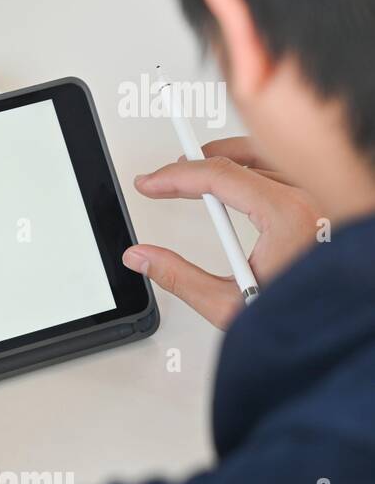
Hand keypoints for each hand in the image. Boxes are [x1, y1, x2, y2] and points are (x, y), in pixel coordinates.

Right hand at [124, 136, 321, 329]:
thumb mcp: (228, 304)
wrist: (341, 327)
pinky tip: (239, 184)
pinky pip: (286, 172)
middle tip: (168, 175)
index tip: (151, 184)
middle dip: (197, 161)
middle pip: (243, 156)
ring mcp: (320, 201)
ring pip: (268, 157)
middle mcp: (309, 200)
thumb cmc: (301, 318)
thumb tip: (142, 257)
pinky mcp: (325, 209)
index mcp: (288, 215)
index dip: (175, 176)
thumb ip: (177, 277)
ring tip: (199, 174)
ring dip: (229, 161)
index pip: (220, 176)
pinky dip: (256, 171)